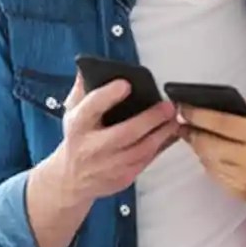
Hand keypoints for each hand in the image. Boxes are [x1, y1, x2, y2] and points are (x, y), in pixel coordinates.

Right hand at [53, 73, 179, 206]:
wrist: (71, 179)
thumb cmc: (76, 140)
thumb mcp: (72, 111)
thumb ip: (82, 89)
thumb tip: (88, 68)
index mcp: (79, 125)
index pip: (92, 108)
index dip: (109, 95)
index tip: (126, 84)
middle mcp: (93, 147)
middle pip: (125, 133)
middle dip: (150, 118)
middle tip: (167, 105)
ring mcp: (109, 165)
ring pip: (141, 150)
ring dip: (162, 133)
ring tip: (174, 119)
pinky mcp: (123, 177)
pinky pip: (147, 161)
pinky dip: (161, 147)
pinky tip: (170, 134)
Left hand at [181, 103, 245, 211]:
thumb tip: (220, 106)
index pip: (222, 124)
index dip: (198, 115)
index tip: (183, 108)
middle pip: (209, 145)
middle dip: (192, 132)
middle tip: (183, 122)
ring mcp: (244, 180)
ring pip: (207, 161)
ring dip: (198, 147)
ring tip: (197, 136)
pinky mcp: (239, 193)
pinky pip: (214, 175)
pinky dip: (209, 162)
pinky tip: (214, 154)